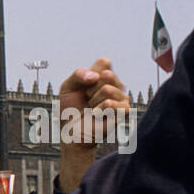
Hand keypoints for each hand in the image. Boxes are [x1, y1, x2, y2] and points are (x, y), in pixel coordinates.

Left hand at [57, 57, 127, 190]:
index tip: (83, 86)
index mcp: (103, 76)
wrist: (72, 132)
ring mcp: (122, 97)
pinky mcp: (125, 110)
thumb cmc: (70, 109)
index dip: (91, 73)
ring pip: (108, 89)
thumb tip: (97, 76)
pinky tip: (97, 115)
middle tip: (87, 99)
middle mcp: (116, 85)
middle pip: (107, 74)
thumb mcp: (68, 87)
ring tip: (92, 109)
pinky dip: (98, 110)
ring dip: (93, 101)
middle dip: (90, 88)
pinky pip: (110, 103)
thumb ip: (78, 74)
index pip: (104, 62)